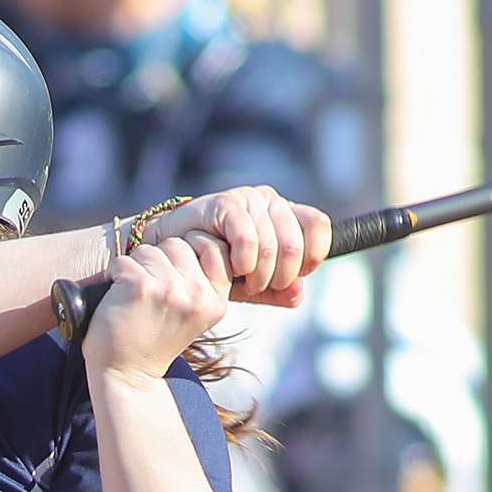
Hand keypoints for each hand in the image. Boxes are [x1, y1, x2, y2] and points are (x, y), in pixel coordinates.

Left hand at [85, 234, 227, 381]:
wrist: (127, 375)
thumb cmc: (154, 339)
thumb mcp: (193, 314)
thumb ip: (200, 281)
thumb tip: (196, 235)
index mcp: (216, 300)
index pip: (214, 246)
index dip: (189, 252)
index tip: (174, 277)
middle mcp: (198, 294)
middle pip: (178, 244)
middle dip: (159, 261)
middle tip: (151, 295)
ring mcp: (171, 289)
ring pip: (149, 250)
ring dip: (136, 268)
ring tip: (136, 299)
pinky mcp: (140, 287)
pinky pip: (123, 261)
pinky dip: (114, 277)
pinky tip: (119, 300)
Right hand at [134, 186, 330, 306]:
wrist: (174, 254)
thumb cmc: (217, 267)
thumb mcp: (255, 285)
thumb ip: (280, 291)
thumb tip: (298, 292)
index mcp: (285, 214)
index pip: (318, 226)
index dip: (312, 257)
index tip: (292, 278)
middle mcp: (271, 201)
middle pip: (296, 244)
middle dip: (280, 277)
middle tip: (260, 287)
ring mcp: (249, 199)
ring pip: (272, 246)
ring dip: (259, 276)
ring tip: (244, 282)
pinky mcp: (227, 203)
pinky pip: (248, 239)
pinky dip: (243, 263)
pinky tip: (232, 269)